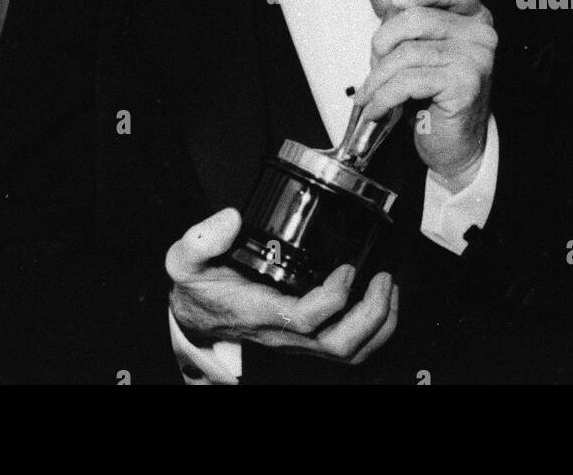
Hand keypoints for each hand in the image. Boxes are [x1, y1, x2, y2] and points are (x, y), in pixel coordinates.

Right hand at [166, 207, 397, 363]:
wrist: (195, 317)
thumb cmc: (197, 287)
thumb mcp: (184, 260)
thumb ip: (201, 238)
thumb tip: (231, 219)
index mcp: (259, 312)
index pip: (305, 319)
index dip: (333, 298)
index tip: (347, 267)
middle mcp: (283, 333)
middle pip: (339, 345)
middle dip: (371, 316)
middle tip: (383, 279)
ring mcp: (297, 340)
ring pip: (348, 352)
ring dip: (379, 325)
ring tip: (388, 288)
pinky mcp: (305, 338)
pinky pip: (347, 348)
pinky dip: (373, 329)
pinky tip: (379, 300)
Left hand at [356, 0, 496, 189]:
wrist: (455, 144)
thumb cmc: (435, 94)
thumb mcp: (415, 46)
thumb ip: (398, 12)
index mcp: (474, 18)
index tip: (394, 2)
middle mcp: (481, 35)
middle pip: (418, 18)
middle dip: (383, 42)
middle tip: (373, 63)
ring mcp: (476, 59)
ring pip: (408, 53)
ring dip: (378, 77)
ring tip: (369, 92)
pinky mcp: (465, 84)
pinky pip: (409, 81)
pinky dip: (384, 96)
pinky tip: (376, 108)